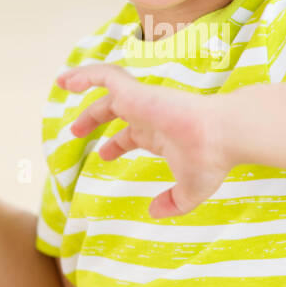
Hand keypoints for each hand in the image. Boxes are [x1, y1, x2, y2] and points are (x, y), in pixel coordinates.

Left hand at [56, 63, 231, 217]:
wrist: (222, 137)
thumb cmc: (212, 160)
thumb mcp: (191, 191)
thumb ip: (173, 203)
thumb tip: (154, 212)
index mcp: (159, 135)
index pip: (132, 135)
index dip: (116, 145)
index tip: (105, 155)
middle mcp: (149, 115)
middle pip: (116, 110)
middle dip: (94, 118)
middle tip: (75, 130)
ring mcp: (143, 101)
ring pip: (109, 86)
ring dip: (85, 83)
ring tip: (63, 82)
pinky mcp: (137, 92)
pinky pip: (106, 76)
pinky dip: (85, 74)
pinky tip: (67, 80)